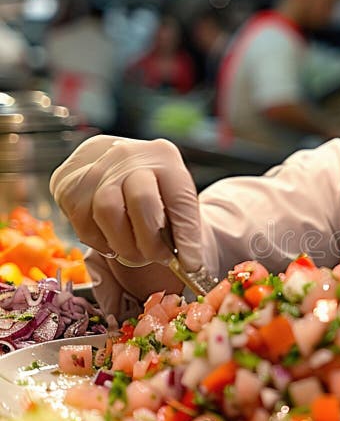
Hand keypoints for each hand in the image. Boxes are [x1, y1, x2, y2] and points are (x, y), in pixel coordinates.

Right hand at [50, 135, 201, 271]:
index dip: (187, 237)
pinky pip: (82, 222)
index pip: (180, 200)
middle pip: (141, 201)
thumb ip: (182, 227)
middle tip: (158, 258)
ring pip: (107, 212)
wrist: (115, 163)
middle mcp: (129, 156)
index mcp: (164, 157)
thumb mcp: (174, 197)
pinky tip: (111, 237)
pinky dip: (99, 240)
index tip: (191, 264)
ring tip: (134, 251)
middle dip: (151, 241)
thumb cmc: (151, 187)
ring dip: (123, 244)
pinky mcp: (67, 181)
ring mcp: (95, 166)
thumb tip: (190, 264)